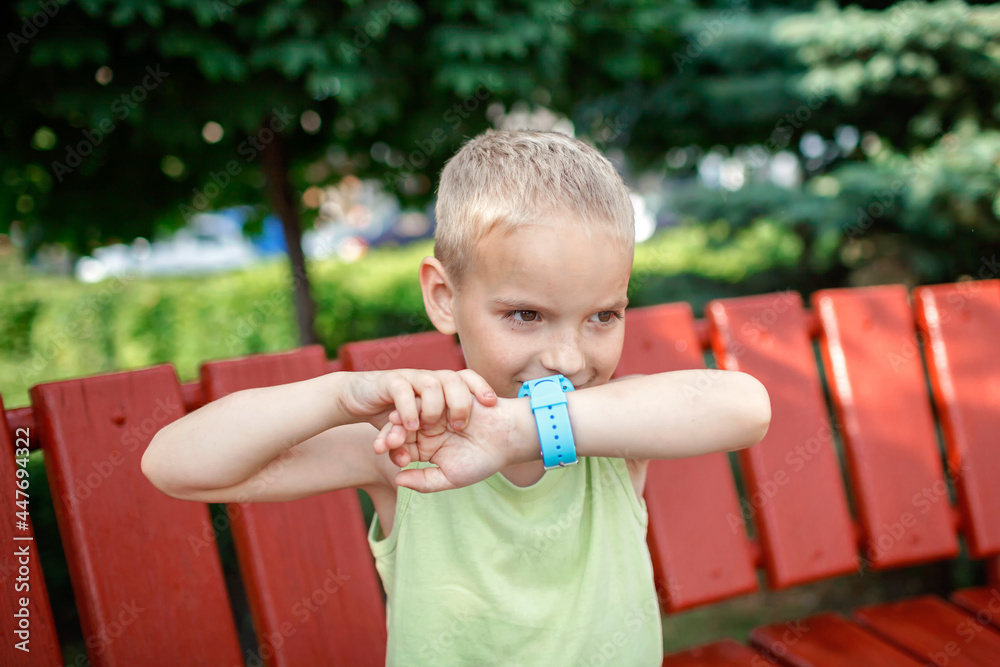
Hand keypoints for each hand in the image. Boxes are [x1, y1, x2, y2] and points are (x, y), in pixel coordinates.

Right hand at [339, 368, 496, 433]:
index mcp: (439, 388)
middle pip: (454, 379)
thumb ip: (429, 445)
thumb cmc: (389, 415)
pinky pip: (403, 390)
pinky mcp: (389, 383)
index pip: (466, 378)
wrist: (356, 399)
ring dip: (434, 407)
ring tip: (431, 428)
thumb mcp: (414, 430)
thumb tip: (451, 458)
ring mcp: (409, 379)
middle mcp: (428, 380)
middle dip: (461, 401)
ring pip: (432, 383)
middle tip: (460, 426)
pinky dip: (408, 408)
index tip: (492, 404)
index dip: (481, 387)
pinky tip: (411, 427)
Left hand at [374, 397, 515, 492]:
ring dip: (406, 419)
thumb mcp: (450, 477)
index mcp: (424, 446)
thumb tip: (397, 481)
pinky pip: (430, 394)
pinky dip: (424, 405)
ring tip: (406, 429)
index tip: (392, 457)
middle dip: (392, 433)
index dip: (392, 449)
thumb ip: (424, 481)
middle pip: (400, 426)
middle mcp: (426, 426)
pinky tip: (422, 419)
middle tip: (388, 441)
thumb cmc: (482, 460)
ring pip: (412, 409)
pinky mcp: (448, 393)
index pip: (399, 446)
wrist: (509, 437)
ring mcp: (436, 408)